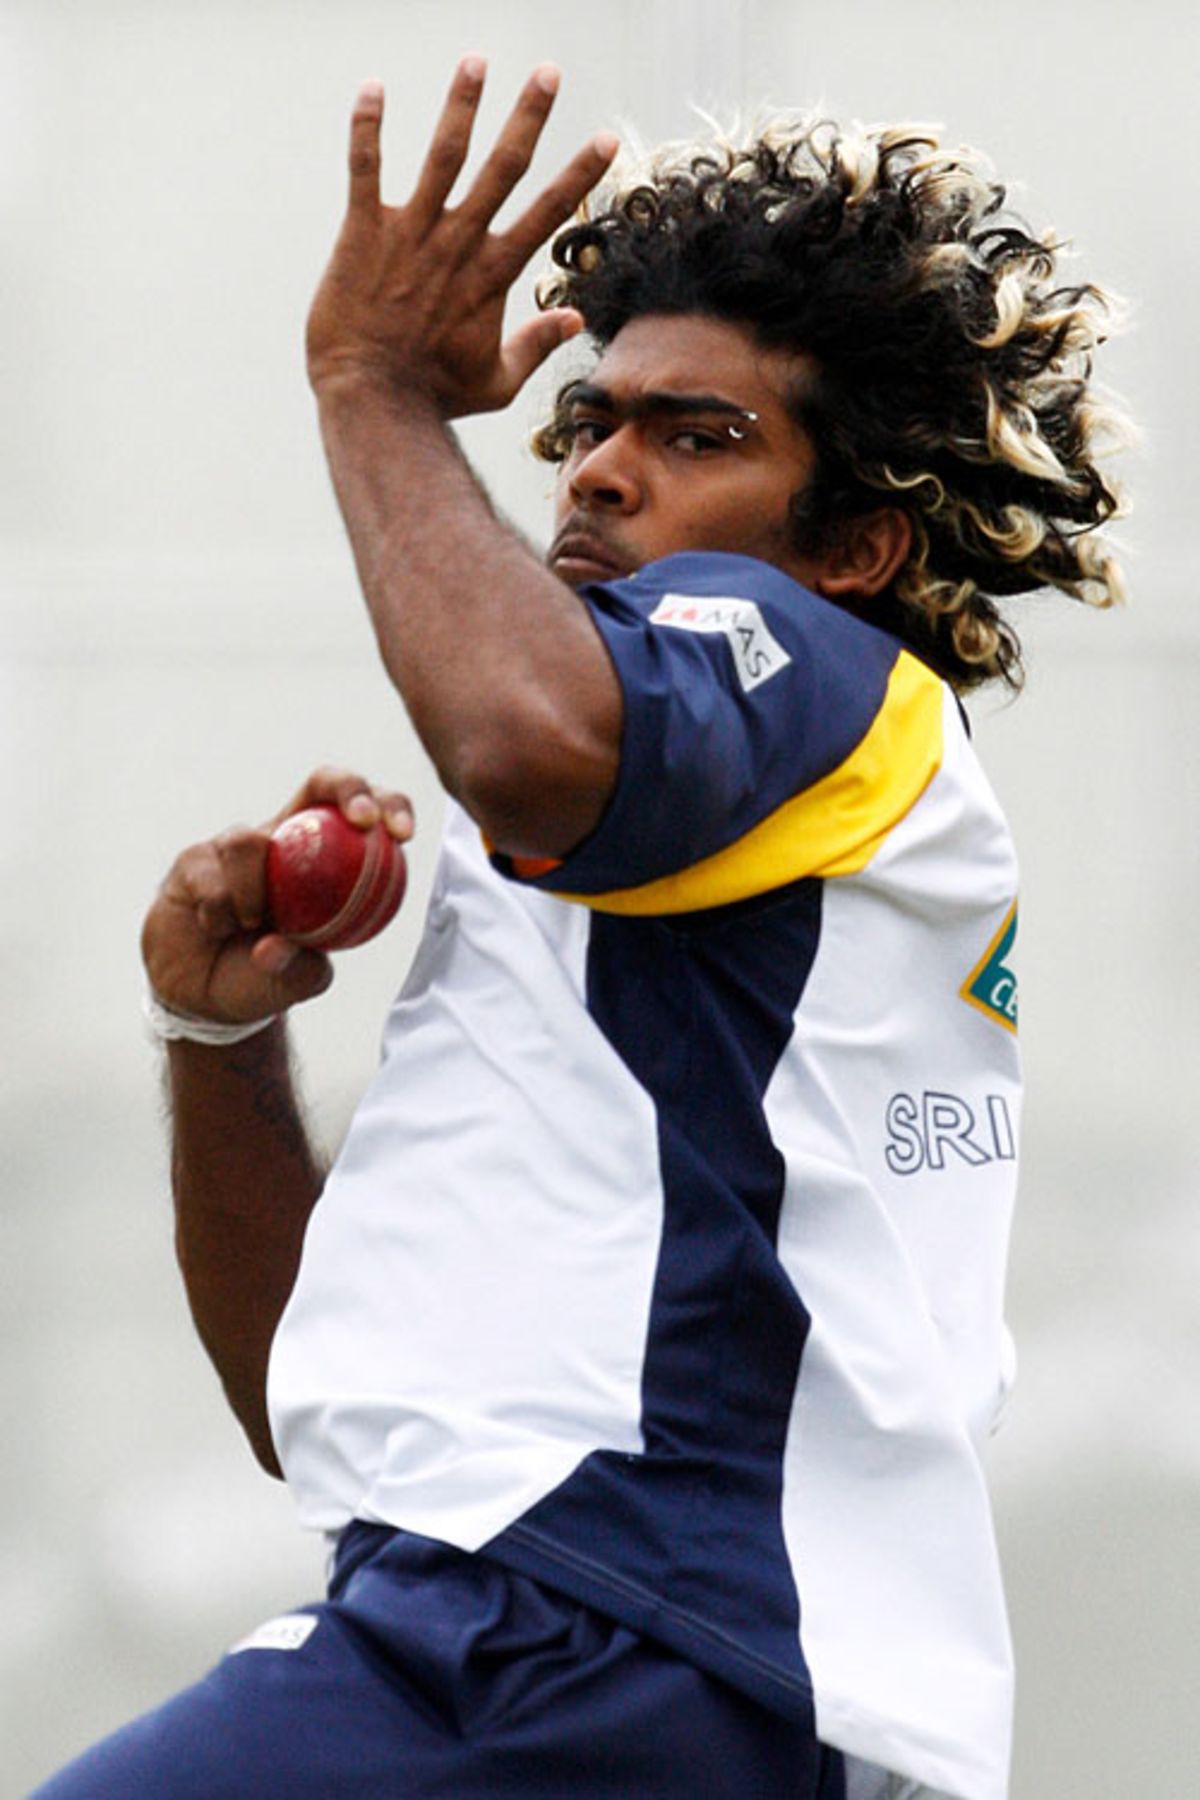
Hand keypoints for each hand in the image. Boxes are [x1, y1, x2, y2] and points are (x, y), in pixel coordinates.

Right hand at [141, 769, 414, 1025]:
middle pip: (322, 783)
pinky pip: (208, 872)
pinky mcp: (193, 860)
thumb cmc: (265, 978)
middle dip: (349, 788)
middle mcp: (282, 839)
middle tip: (364, 821)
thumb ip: (300, 967)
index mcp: (322, 858)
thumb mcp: (299, 981)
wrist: (204, 996)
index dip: (389, 807)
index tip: (404, 834)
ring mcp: (236, 845)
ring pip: (249, 841)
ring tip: (251, 925)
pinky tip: (217, 926)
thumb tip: (279, 947)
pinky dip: (219, 907)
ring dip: (254, 890)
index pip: (361, 816)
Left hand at [305, 57, 617, 416]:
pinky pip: (365, 170)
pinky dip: (367, 128)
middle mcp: (457, 244)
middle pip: (503, 167)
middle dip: (528, 116)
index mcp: (492, 275)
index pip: (546, 213)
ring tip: (476, 61)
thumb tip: (574, 320)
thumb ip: (535, 345)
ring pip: (443, 156)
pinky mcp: (363, 233)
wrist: (372, 399)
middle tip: (548, 72)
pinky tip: (372, 88)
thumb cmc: (433, 396)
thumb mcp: (496, 382)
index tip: (607, 139)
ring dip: (461, 105)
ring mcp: (410, 234)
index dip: (579, 173)